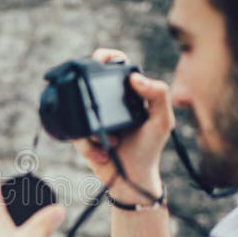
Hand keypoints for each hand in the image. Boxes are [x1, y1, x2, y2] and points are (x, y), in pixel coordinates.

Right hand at [73, 48, 174, 201]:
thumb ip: (159, 94)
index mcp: (128, 92)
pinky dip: (89, 145)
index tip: (101, 60)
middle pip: (89, 81)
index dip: (106, 56)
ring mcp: (92, 117)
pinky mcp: (80, 135)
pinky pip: (75, 133)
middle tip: (99, 108)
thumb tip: (135, 78)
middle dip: (92, 94)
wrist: (133, 180)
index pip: (115, 64)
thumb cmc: (150, 148)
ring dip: (95, 127)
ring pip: (79, 109)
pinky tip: (103, 153)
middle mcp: (108, 102)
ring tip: (112, 141)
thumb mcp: (162, 121)